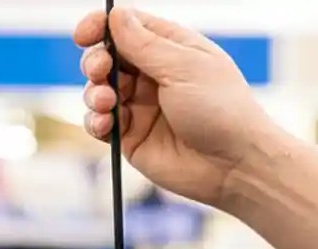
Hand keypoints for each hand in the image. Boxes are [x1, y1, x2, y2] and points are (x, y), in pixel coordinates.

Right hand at [76, 8, 276, 208]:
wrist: (234, 165)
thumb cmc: (221, 110)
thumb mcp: (183, 67)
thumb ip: (143, 43)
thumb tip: (116, 15)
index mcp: (171, 49)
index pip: (128, 27)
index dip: (102, 26)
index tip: (83, 34)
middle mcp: (154, 76)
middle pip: (108, 57)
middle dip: (96, 61)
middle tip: (101, 71)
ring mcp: (141, 107)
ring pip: (99, 90)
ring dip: (94, 92)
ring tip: (107, 103)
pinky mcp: (131, 137)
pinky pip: (100, 124)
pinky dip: (95, 121)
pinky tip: (104, 124)